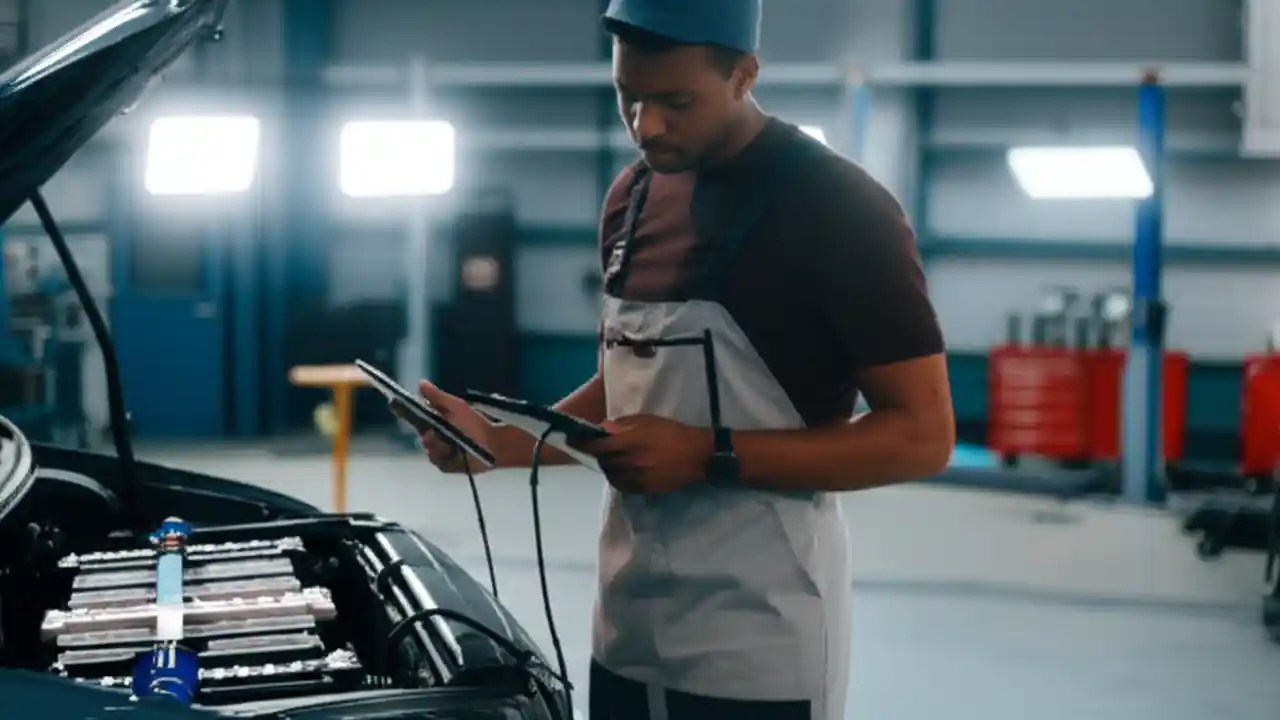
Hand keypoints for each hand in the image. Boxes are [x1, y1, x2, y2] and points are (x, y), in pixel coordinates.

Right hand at [395, 379, 497, 473]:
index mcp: (431, 421)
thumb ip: (438, 397)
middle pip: (421, 436)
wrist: (493, 443)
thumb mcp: (456, 406)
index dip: (403, 412)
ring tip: (452, 444)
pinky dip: (448, 458)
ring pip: (430, 450)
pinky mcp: (446, 465)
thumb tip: (420, 383)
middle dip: (427, 435)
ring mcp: (438, 452)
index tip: (395, 405)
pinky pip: (439, 462)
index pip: (413, 417)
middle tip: (433, 433)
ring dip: (439, 446)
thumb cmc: (475, 422)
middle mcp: (431, 437)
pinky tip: (458, 454)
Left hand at [574, 415, 713, 494]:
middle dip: (597, 454)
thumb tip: (603, 429)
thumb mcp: (649, 421)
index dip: (582, 443)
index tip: (571, 439)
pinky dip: (617, 477)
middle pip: (603, 461)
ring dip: (607, 466)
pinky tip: (622, 470)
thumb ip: (624, 425)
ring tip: (612, 459)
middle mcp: (631, 461)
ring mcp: (637, 477)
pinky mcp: (644, 489)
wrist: (698, 456)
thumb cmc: (673, 433)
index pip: (598, 445)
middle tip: (597, 448)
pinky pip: (622, 485)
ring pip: (611, 474)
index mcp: (631, 441)